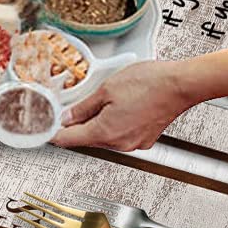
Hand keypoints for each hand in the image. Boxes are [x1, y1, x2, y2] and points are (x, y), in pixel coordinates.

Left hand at [53, 60, 195, 151]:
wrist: (181, 85)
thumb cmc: (150, 83)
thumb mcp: (107, 88)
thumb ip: (83, 107)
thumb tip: (68, 117)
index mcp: (104, 132)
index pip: (69, 140)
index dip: (54, 133)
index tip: (46, 130)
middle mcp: (119, 144)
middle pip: (87, 138)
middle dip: (79, 124)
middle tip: (76, 107)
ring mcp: (133, 144)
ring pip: (105, 137)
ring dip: (99, 123)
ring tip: (108, 101)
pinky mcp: (144, 140)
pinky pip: (121, 135)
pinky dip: (117, 124)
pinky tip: (123, 107)